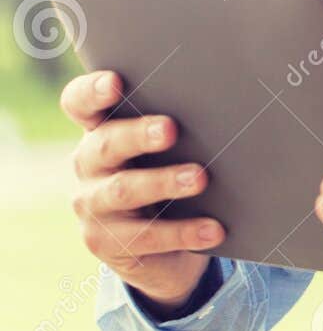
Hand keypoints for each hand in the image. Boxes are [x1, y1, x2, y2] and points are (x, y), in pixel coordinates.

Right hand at [63, 70, 222, 313]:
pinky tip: (214, 230)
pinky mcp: (110, 244)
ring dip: (164, 182)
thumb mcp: (171, 148)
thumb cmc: (171, 173)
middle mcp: (89, 164)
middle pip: (106, 144)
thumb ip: (183, 122)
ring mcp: (94, 206)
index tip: (115, 81)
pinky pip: (148, 236)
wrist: (161, 248)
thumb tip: (234, 98)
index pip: (80, 104)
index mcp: (101, 130)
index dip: (92, 92)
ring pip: (124, 190)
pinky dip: (185, 232)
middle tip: (171, 129)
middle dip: (139, 135)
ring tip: (200, 178)